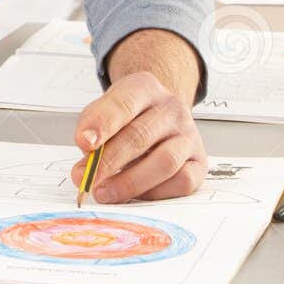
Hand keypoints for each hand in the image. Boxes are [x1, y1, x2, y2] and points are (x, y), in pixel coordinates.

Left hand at [68, 71, 205, 202]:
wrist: (159, 116)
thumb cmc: (126, 117)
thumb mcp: (103, 110)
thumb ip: (91, 126)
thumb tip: (87, 150)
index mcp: (144, 88)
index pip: (123, 104)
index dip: (103, 124)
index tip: (83, 143)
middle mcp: (172, 108)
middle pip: (140, 136)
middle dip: (108, 161)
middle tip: (85, 178)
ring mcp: (189, 135)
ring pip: (165, 162)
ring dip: (130, 182)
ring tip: (103, 192)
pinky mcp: (199, 161)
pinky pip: (183, 181)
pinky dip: (155, 192)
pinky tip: (135, 195)